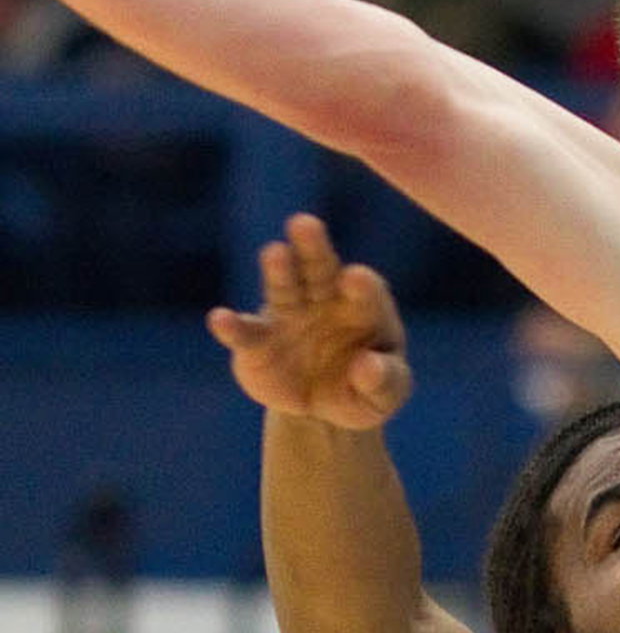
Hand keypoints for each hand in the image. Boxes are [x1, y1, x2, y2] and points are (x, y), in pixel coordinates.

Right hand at [207, 213, 411, 430]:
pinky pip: (244, 331)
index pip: (365, 289)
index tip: (355, 277)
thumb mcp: (386, 394)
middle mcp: (326, 300)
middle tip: (305, 223)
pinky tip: (220, 319)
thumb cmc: (367, 389)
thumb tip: (366, 367)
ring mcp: (288, 316)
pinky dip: (232, 326)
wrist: (325, 409)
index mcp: (365, 306)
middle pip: (320, 268)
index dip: (361, 285)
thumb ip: (384, 380)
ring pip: (283, 286)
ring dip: (278, 270)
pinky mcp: (257, 341)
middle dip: (313, 247)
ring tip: (274, 252)